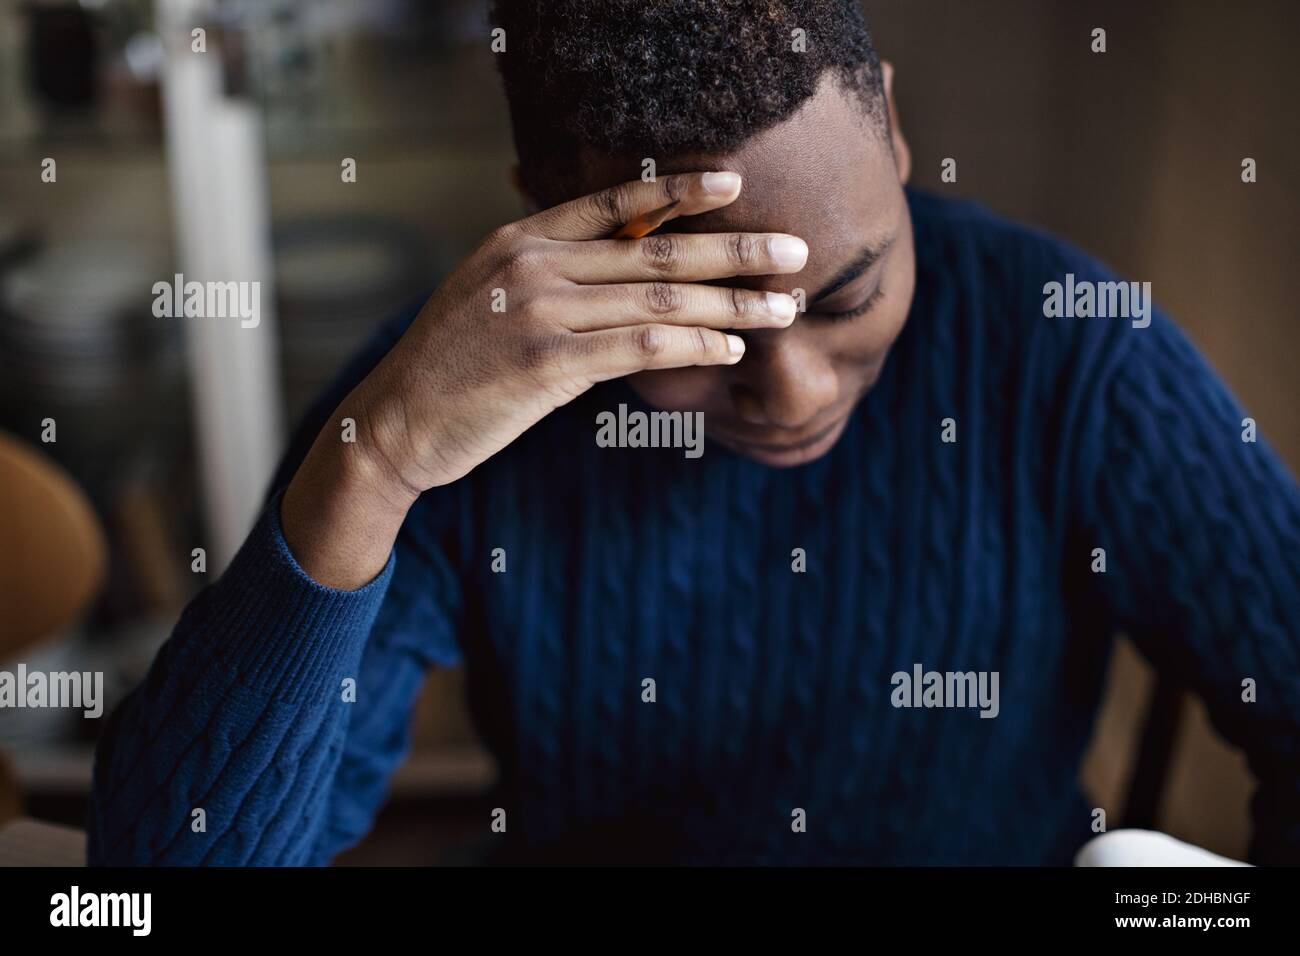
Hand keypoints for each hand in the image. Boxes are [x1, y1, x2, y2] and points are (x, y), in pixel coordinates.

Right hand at [282, 170, 807, 586]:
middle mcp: (534, 264)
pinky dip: (692, 345)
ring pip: (658, 298)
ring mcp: (539, 311)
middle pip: (655, 250)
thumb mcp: (493, 299)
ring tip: (783, 307)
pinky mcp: (547, 365)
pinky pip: (639, 347)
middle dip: (734, 249)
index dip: (678, 189)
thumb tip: (626, 272)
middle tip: (796, 252)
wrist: (394, 422)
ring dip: (730, 304)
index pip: (614, 203)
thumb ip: (555, 277)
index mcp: (521, 240)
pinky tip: (731, 348)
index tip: (732, 181)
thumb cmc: (453, 366)